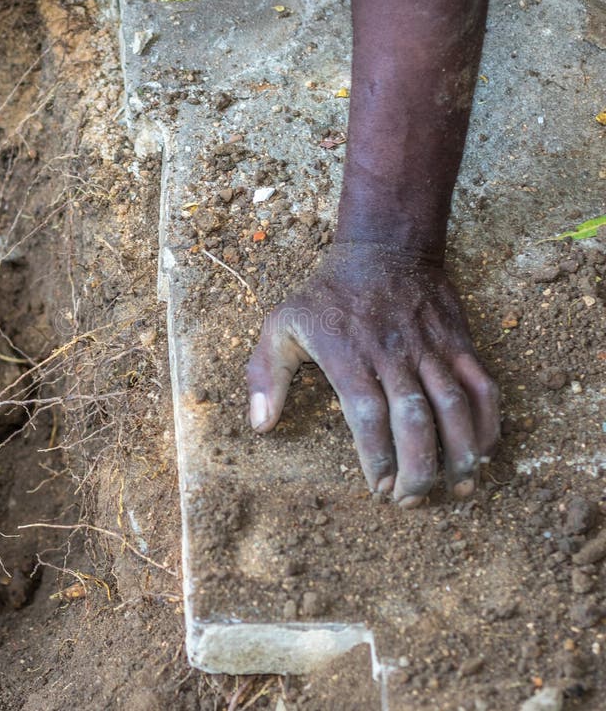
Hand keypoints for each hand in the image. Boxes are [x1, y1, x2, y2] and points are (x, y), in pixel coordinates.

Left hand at [247, 242, 499, 506]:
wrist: (383, 249)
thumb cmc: (326, 295)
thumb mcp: (281, 324)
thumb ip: (266, 375)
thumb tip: (260, 426)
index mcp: (347, 354)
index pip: (367, 416)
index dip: (376, 457)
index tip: (377, 487)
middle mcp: (392, 353)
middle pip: (414, 419)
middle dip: (416, 469)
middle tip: (409, 498)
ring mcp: (430, 347)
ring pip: (454, 407)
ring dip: (458, 453)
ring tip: (454, 487)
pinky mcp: (458, 342)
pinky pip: (483, 385)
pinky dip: (488, 422)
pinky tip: (484, 452)